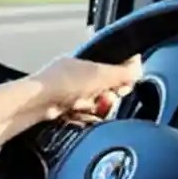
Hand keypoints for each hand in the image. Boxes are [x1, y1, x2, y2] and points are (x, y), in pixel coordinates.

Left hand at [28, 55, 142, 123]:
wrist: (37, 101)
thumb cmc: (63, 81)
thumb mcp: (100, 74)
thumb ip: (122, 72)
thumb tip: (139, 68)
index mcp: (84, 61)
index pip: (111, 69)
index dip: (121, 79)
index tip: (124, 87)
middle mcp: (76, 75)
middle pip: (104, 89)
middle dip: (108, 96)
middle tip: (106, 99)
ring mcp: (68, 93)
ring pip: (94, 104)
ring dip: (97, 108)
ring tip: (90, 108)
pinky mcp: (62, 110)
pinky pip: (83, 115)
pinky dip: (85, 117)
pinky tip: (81, 116)